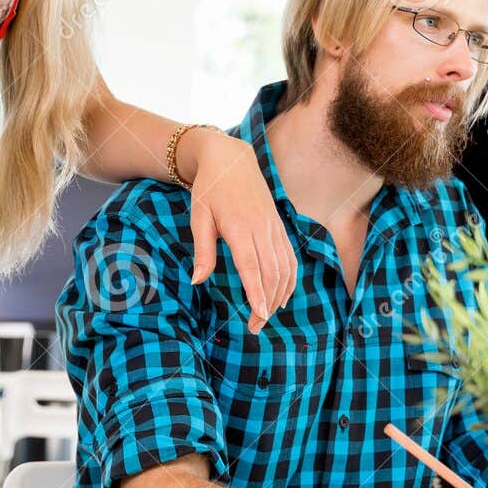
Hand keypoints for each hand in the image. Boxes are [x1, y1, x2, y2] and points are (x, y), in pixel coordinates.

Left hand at [179, 128, 296, 332]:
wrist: (231, 159)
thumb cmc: (210, 189)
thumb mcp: (198, 216)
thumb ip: (203, 250)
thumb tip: (198, 281)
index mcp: (239, 226)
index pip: (252, 266)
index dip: (257, 293)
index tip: (259, 315)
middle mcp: (261, 228)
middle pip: (271, 272)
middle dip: (266, 303)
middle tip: (255, 328)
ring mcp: (273, 227)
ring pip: (285, 267)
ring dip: (279, 295)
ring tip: (266, 317)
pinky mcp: (279, 227)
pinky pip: (290, 258)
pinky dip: (290, 280)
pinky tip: (282, 296)